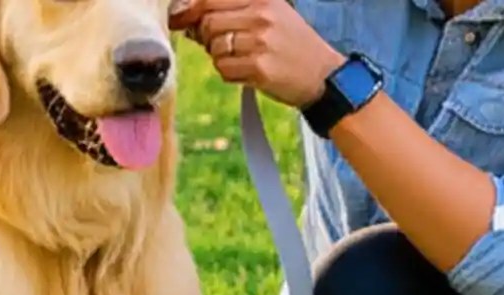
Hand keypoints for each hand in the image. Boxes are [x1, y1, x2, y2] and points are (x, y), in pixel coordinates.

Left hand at [171, 0, 344, 107]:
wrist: (324, 76)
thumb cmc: (292, 45)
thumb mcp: (271, 15)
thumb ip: (232, 12)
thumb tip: (186, 17)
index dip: (189, 8)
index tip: (179, 18)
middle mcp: (261, 16)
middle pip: (208, 23)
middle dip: (206, 36)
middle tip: (221, 44)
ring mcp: (261, 43)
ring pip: (214, 48)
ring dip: (220, 57)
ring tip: (241, 59)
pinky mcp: (259, 69)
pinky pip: (224, 70)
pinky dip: (229, 73)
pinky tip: (247, 72)